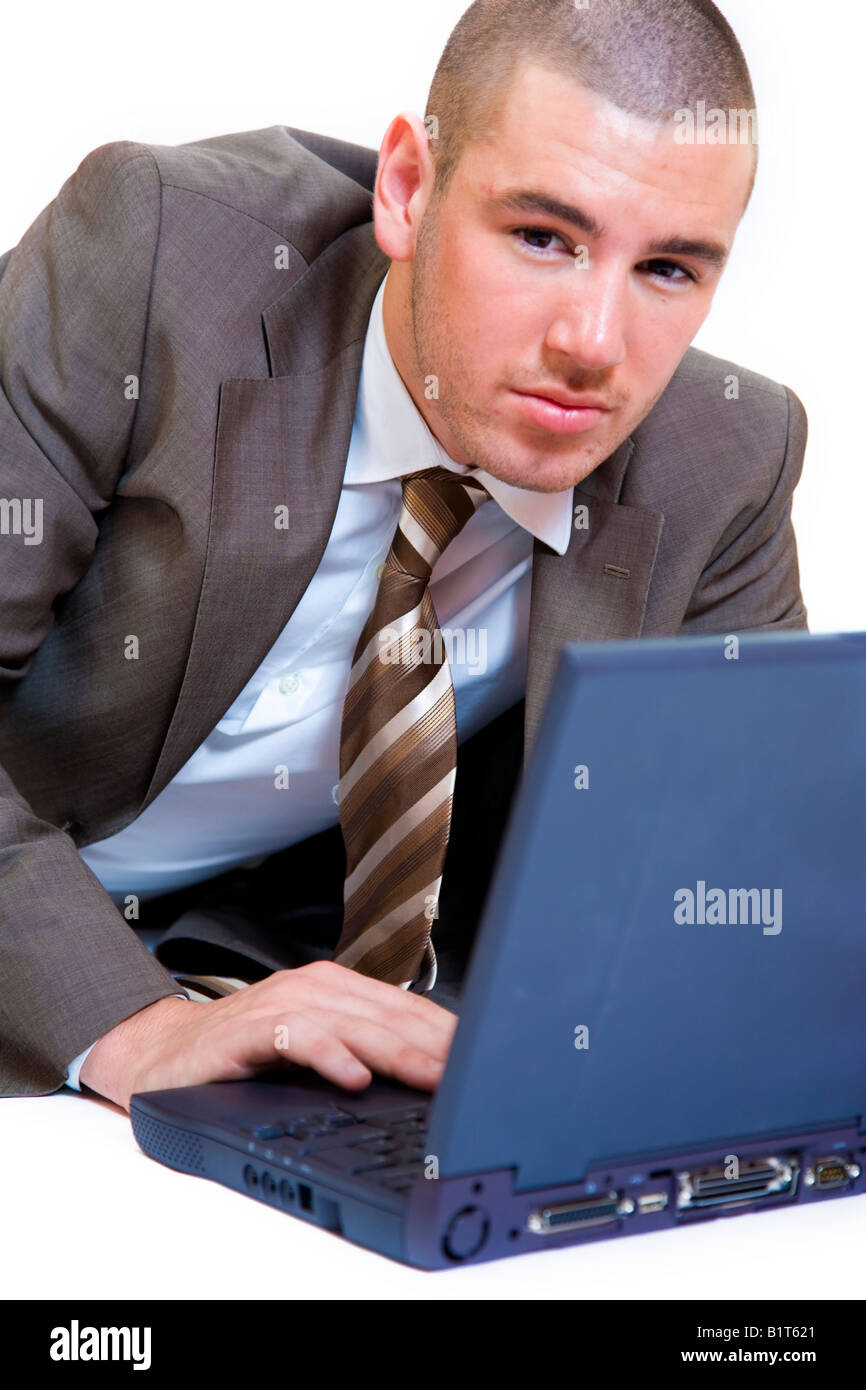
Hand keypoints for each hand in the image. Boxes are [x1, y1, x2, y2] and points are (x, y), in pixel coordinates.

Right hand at [79, 961, 456, 1111]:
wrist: (162, 1056)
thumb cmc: (243, 1055)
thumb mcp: (312, 1050)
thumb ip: (361, 1052)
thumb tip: (428, 1080)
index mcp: (337, 989)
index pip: (408, 1009)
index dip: (448, 1035)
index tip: (486, 1060)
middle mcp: (314, 987)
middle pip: (388, 1015)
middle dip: (435, 1046)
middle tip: (473, 1073)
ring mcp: (281, 1003)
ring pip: (351, 1024)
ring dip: (394, 1050)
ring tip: (431, 1077)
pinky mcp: (247, 1030)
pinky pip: (295, 1037)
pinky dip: (327, 1054)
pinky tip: (352, 1076)